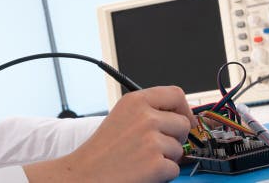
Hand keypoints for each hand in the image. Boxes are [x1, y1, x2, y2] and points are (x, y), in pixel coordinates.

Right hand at [24, 86, 193, 182]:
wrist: (85, 174)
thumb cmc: (102, 150)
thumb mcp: (122, 116)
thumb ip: (149, 110)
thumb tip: (181, 114)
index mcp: (136, 101)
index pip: (176, 94)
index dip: (184, 108)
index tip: (184, 118)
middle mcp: (145, 117)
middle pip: (183, 123)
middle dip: (175, 137)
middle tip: (156, 146)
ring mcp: (151, 140)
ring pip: (180, 148)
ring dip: (166, 157)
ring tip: (142, 159)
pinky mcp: (156, 164)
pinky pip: (174, 169)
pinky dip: (163, 174)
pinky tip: (143, 171)